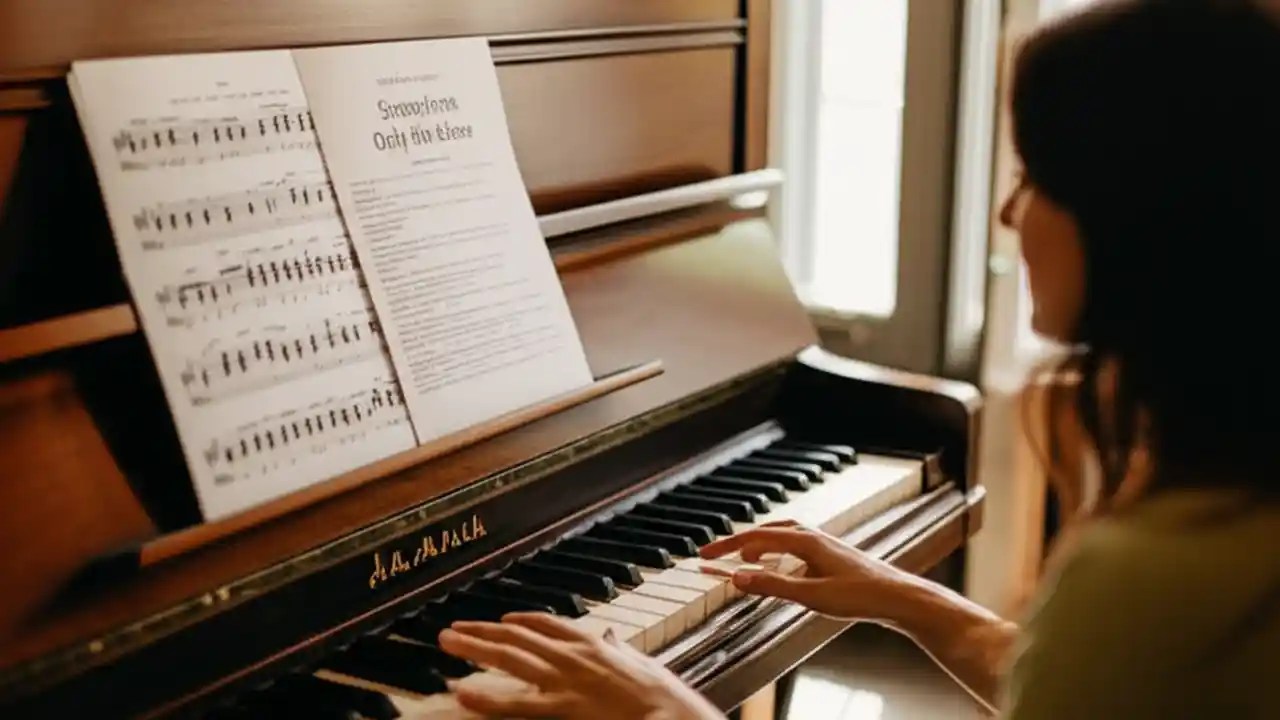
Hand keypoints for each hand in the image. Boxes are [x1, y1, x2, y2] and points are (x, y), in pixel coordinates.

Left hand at [437, 612, 723, 719]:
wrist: (672, 718)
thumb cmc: (664, 697)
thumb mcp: (643, 663)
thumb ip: (621, 648)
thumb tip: (611, 634)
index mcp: (594, 644)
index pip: (549, 625)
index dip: (522, 622)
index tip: (501, 621)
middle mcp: (574, 655)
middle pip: (519, 636)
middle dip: (483, 631)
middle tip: (452, 630)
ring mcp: (566, 681)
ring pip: (511, 658)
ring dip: (474, 648)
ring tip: (446, 642)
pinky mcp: (564, 709)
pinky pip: (517, 703)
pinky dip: (488, 698)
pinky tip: (464, 693)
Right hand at [698, 520, 914, 621]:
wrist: (898, 597)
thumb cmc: (860, 595)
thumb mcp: (811, 595)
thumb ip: (772, 586)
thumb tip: (738, 578)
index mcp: (805, 541)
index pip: (755, 537)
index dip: (726, 545)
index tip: (702, 552)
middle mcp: (813, 537)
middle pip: (766, 531)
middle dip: (738, 542)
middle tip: (714, 553)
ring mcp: (823, 545)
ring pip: (781, 536)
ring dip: (758, 544)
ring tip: (742, 557)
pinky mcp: (830, 556)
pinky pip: (794, 546)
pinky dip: (776, 552)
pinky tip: (778, 566)